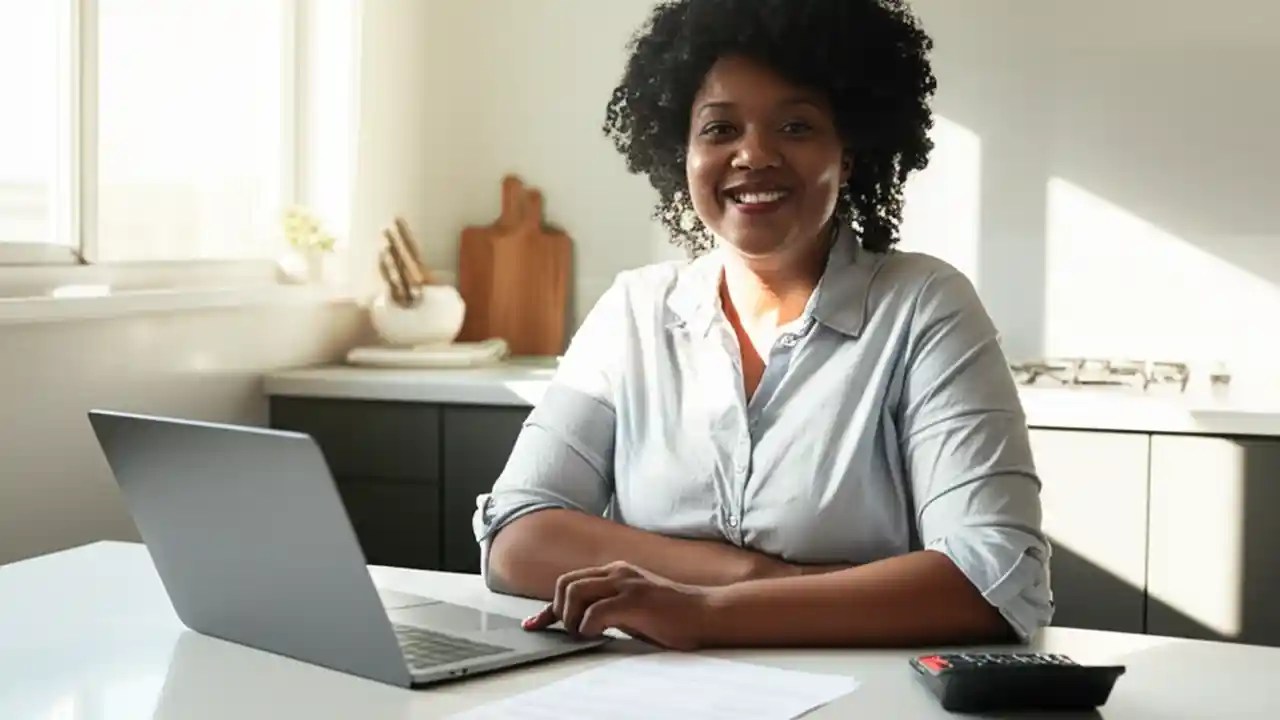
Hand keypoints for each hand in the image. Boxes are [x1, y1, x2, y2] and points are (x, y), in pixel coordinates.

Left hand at [522, 561, 711, 650]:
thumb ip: (609, 608)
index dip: (548, 607)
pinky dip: (588, 626)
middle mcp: (618, 571)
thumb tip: (581, 623)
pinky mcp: (635, 600)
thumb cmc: (673, 617)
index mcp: (617, 572)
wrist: (707, 614)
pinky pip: (595, 612)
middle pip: (565, 583)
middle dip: (558, 611)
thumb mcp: (634, 609)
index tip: (533, 625)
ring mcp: (626, 583)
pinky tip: (598, 635)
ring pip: (574, 592)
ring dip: (571, 618)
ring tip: (585, 634)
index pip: (570, 582)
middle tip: (571, 633)